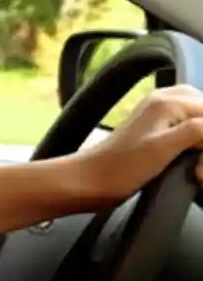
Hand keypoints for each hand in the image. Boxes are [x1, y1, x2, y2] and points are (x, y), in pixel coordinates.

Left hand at [75, 84, 202, 204]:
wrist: (89, 180)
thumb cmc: (123, 167)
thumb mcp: (164, 148)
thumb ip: (198, 131)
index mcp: (169, 101)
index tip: (200, 167)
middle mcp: (165, 99)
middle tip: (199, 167)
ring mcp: (159, 113)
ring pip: (200, 119)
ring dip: (202, 141)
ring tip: (197, 168)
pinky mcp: (156, 128)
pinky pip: (189, 127)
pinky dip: (196, 143)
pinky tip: (193, 163)